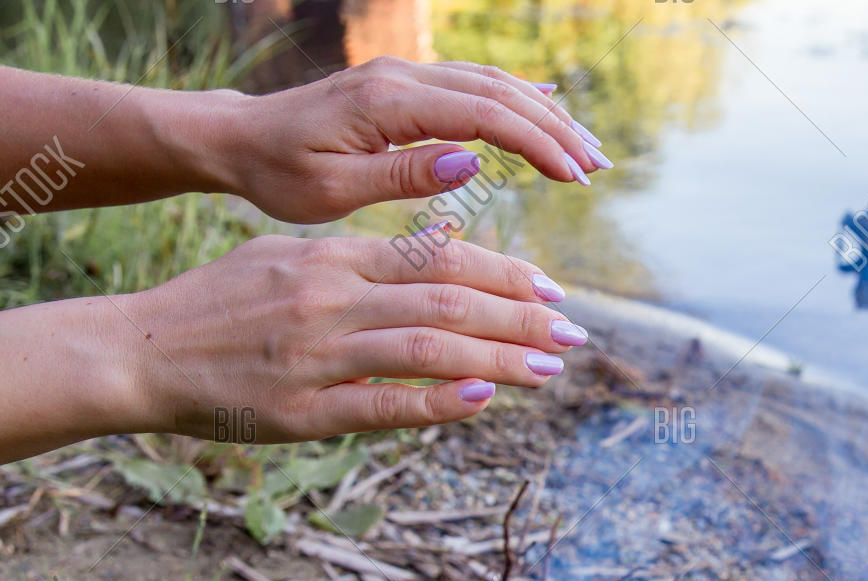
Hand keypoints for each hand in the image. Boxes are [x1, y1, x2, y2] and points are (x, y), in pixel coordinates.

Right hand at [116, 233, 586, 441]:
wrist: (141, 352)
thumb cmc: (221, 307)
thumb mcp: (288, 261)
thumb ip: (362, 263)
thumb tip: (441, 259)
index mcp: (333, 260)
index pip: (439, 261)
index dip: (504, 276)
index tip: (551, 291)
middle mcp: (332, 299)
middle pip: (448, 302)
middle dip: (520, 318)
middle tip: (573, 332)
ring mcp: (319, 355)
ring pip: (429, 349)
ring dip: (500, 358)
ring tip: (550, 367)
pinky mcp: (305, 410)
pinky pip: (382, 404)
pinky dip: (437, 402)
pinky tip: (483, 400)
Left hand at [219, 57, 610, 222]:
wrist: (240, 140)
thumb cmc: (280, 174)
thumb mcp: (333, 189)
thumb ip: (402, 174)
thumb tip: (471, 159)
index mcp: (387, 103)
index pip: (482, 114)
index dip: (536, 143)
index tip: (573, 177)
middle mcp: (401, 78)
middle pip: (498, 92)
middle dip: (555, 129)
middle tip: (599, 167)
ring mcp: (404, 77)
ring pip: (491, 84)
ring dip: (544, 115)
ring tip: (586, 150)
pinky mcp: (405, 87)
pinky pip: (472, 84)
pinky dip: (517, 99)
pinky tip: (549, 110)